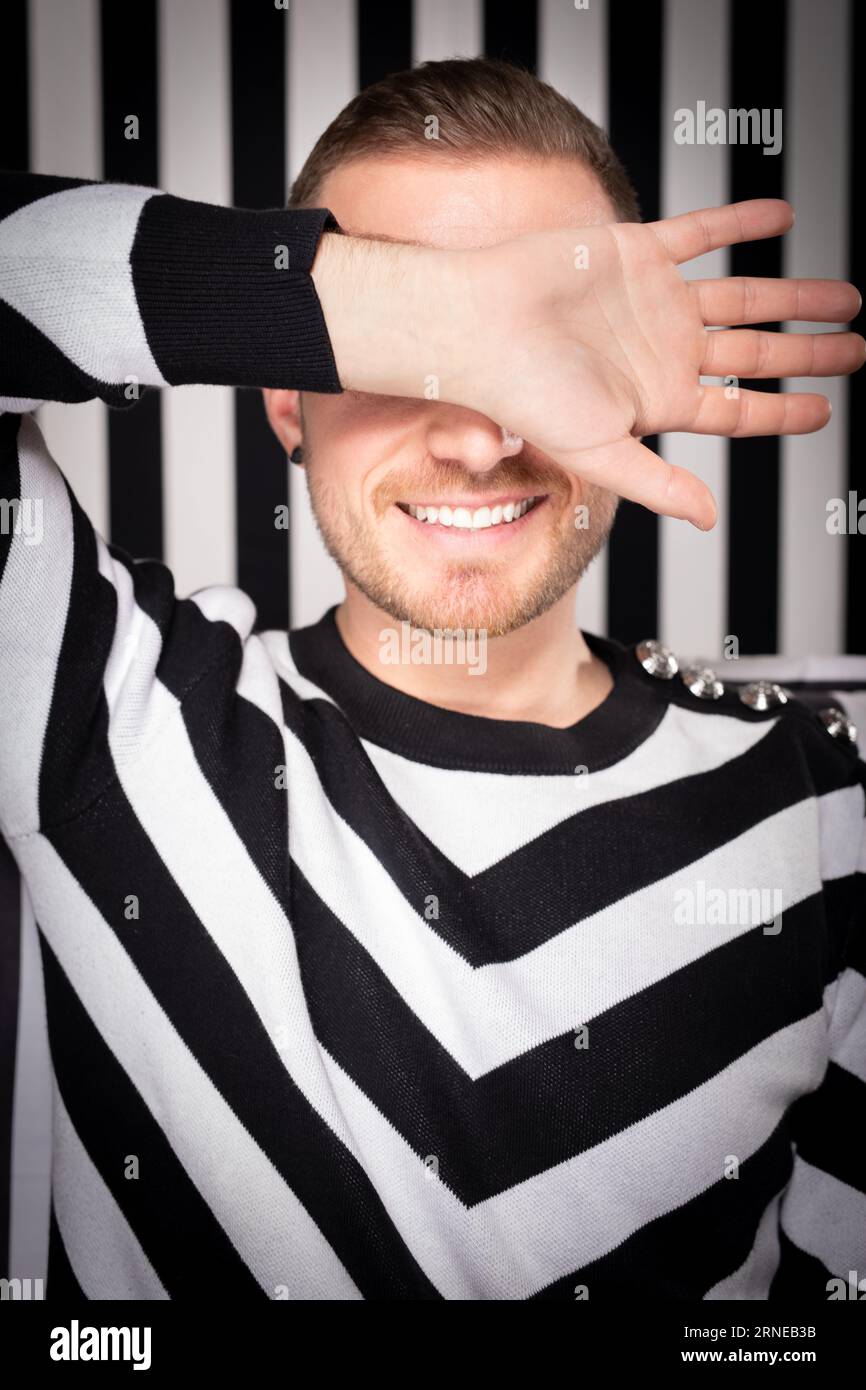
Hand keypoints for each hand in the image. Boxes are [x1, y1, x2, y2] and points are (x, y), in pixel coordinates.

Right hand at [456, 200, 863, 527]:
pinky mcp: (640, 251)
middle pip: (754, 355)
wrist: (480, 324)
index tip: (828, 411)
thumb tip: (710, 520)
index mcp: (658, 400)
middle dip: (808, 354)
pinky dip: (743, 224)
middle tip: (857, 350)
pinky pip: (703, 233)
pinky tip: (783, 216)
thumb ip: (658, 484)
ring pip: (743, 297)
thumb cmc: (524, 393)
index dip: (785, 412)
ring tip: (846, 297)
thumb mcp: (599, 452)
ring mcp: (656, 301)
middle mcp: (664, 351)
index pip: (739, 411)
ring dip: (794, 295)